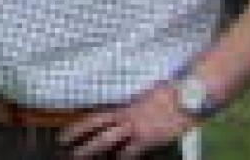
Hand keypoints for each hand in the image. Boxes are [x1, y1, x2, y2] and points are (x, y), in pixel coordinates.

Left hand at [60, 84, 191, 157]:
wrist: (186, 96)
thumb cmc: (169, 95)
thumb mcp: (144, 100)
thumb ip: (131, 109)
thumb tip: (124, 114)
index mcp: (123, 108)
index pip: (94, 118)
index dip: (77, 128)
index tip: (63, 136)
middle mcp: (125, 118)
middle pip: (96, 130)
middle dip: (79, 141)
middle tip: (65, 150)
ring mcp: (136, 128)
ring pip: (107, 141)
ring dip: (92, 150)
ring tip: (78, 157)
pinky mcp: (149, 139)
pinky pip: (130, 152)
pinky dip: (122, 158)